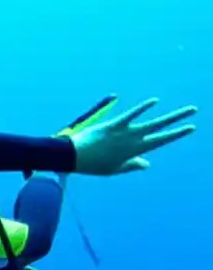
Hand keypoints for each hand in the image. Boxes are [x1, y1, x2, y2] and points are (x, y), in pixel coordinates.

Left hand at [71, 98, 196, 174]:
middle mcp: (134, 141)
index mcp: (135, 151)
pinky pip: (131, 115)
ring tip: (186, 110)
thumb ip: (132, 165)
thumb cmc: (93, 164)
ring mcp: (126, 133)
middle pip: (161, 129)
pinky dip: (142, 108)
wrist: (75, 157)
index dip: (176, 133)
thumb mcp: (115, 168)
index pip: (161, 140)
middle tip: (193, 112)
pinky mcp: (114, 125)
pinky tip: (155, 101)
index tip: (190, 127)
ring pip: (154, 123)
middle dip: (179, 121)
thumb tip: (147, 164)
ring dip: (171, 116)